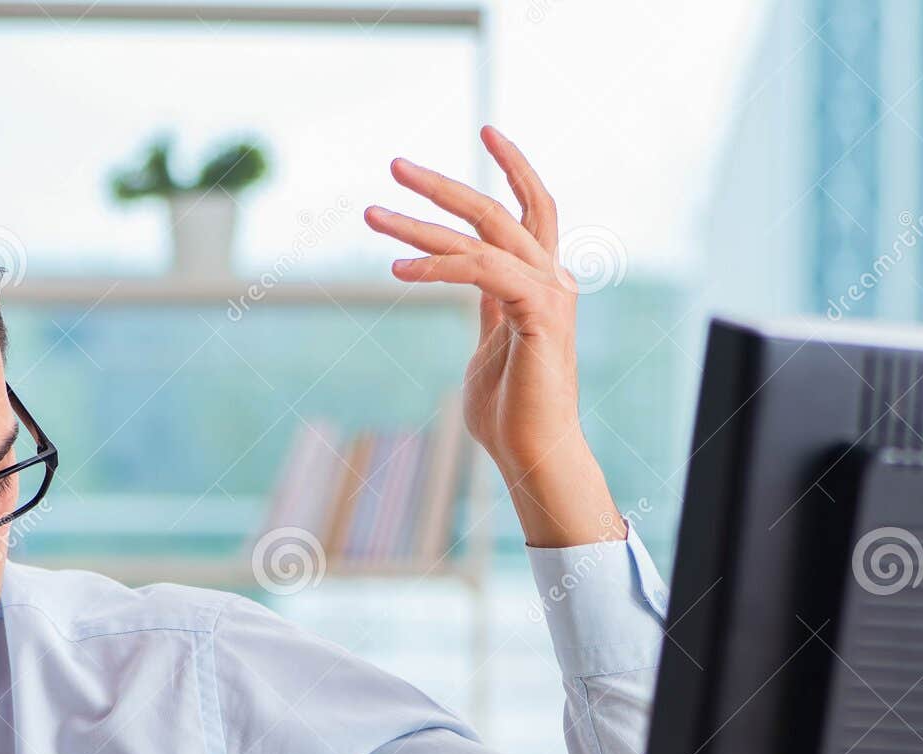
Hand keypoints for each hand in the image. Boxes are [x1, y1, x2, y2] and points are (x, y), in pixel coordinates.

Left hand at [363, 125, 622, 548]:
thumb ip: (485, 309)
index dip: (513, 167)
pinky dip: (439, 265)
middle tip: (394, 165)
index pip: (530, 209)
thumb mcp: (488, 347)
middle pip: (498, 211)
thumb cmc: (508, 412)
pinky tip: (398, 267)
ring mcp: (549, 295)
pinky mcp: (539, 316)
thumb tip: (465, 284)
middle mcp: (550, 279)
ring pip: (483, 236)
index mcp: (539, 282)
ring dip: (421, 222)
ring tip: (372, 215)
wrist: (531, 455)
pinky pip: (483, 272)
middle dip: (443, 185)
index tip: (485, 129)